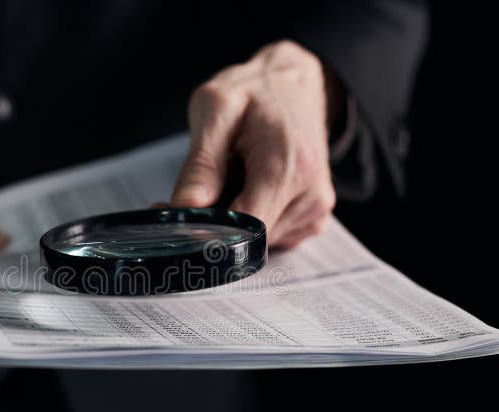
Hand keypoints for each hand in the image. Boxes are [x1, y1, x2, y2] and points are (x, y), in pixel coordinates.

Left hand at [171, 40, 336, 247]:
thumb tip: (186, 208)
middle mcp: (311, 196)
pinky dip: (251, 218)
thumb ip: (201, 163)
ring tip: (233, 175)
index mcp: (290, 167)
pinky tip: (249, 186)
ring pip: (256, 240)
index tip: (183, 213)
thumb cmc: (257, 90)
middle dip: (218, 221)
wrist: (295, 83)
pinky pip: (269, 236)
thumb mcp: (217, 109)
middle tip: (201, 185)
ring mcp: (315, 211)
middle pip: (248, 237)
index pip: (244, 227)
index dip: (206, 228)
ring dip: (234, 218)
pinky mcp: (312, 219)